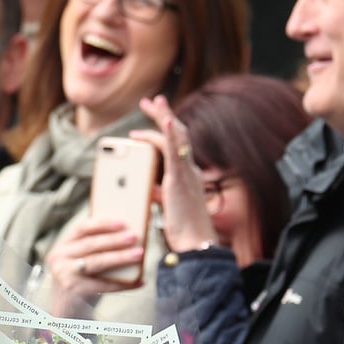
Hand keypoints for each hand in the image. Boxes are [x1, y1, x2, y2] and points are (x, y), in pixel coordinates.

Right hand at [44, 217, 143, 300]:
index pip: (81, 229)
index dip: (102, 223)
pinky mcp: (74, 290)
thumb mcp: (80, 264)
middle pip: (91, 245)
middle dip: (115, 239)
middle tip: (134, 236)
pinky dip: (123, 283)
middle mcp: (59, 259)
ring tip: (139, 254)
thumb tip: (128, 237)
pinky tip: (138, 281)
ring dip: (120, 257)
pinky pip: (104, 284)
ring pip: (97, 262)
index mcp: (62, 247)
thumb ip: (94, 251)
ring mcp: (65, 275)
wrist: (66, 314)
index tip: (122, 222)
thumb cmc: (80, 284)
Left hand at [133, 95, 219, 253]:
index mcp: (187, 175)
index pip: (175, 145)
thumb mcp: (166, 207)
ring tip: (153, 102)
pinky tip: (166, 120)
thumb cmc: (184, 231)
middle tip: (151, 100)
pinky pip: (175, 152)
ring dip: (164, 117)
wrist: (195, 244)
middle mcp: (190, 170)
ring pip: (177, 137)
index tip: (156, 119)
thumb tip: (148, 188)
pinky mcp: (180, 180)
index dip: (164, 130)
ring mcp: (186, 172)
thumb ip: (158, 194)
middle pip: (177, 134)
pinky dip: (170, 134)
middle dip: (163, 115)